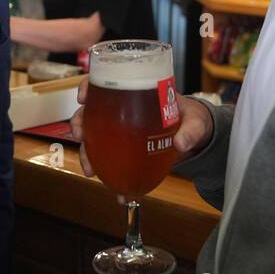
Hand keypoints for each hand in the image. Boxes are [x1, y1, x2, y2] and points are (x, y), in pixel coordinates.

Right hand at [69, 77, 214, 179]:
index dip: (91, 86)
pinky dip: (111, 176)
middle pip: (92, 110)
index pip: (106, 81)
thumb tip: (181, 144)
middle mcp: (124, 109)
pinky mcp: (126, 148)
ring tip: (90, 170)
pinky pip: (110, 159)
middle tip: (79, 135)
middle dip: (79, 122)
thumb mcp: (195, 121)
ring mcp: (122, 129)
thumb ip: (191, 131)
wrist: (195, 136)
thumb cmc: (191, 117)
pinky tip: (117, 192)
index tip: (83, 97)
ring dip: (87, 153)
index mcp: (138, 92)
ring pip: (94, 137)